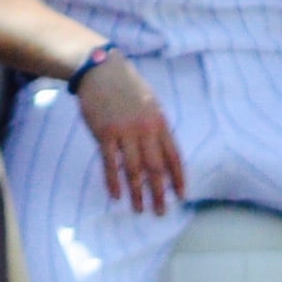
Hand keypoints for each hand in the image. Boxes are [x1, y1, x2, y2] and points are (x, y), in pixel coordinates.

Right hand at [73, 52, 185, 213]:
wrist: (100, 69)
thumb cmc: (126, 86)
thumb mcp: (150, 103)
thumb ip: (156, 126)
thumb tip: (162, 150)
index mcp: (160, 123)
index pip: (174, 157)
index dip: (178, 178)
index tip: (181, 196)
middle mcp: (146, 130)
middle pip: (156, 168)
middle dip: (160, 193)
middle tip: (161, 212)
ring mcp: (125, 132)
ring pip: (134, 169)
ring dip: (138, 192)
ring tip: (139, 209)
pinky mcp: (104, 133)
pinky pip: (111, 162)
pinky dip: (114, 181)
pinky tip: (116, 195)